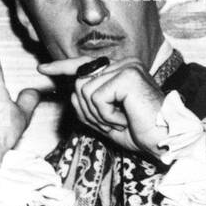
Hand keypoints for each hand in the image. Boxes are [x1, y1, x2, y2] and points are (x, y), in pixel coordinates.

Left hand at [37, 56, 166, 158]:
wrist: (163, 142)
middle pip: (79, 83)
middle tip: (112, 123)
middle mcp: (123, 63)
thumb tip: (69, 90)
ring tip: (120, 121)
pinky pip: (97, 97)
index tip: (42, 69)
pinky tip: (125, 119)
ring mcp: (127, 67)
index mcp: (119, 71)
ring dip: (98, 115)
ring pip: (85, 90)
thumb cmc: (138, 131)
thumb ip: (88, 101)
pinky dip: (106, 115)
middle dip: (88, 110)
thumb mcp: (104, 116)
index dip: (61, 67)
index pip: (84, 65)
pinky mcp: (128, 76)